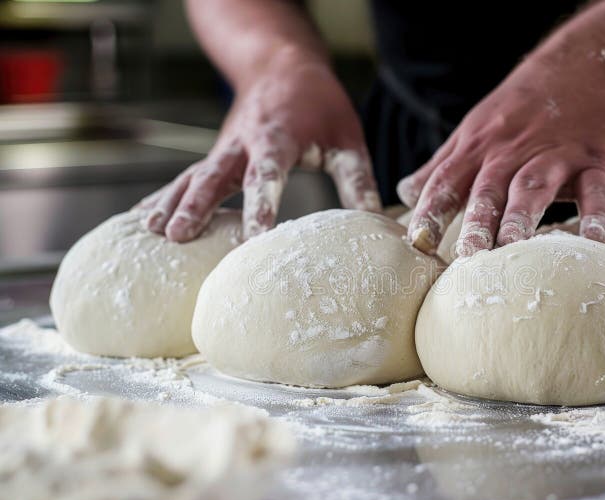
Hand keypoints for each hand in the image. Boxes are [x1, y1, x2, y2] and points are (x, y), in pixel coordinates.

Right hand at [138, 49, 379, 241]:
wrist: (282, 66)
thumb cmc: (319, 105)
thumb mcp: (347, 138)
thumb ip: (358, 180)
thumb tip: (375, 223)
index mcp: (279, 137)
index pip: (268, 175)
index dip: (261, 207)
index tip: (254, 240)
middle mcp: (244, 143)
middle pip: (216, 175)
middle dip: (197, 205)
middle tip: (178, 235)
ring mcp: (225, 148)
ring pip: (193, 175)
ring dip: (172, 201)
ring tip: (151, 231)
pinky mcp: (216, 155)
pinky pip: (185, 176)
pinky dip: (164, 195)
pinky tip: (141, 220)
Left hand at [398, 52, 604, 256]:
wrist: (588, 65)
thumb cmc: (523, 108)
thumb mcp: (475, 130)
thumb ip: (442, 166)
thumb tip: (404, 194)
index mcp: (478, 149)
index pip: (446, 182)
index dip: (429, 212)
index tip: (417, 244)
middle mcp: (511, 153)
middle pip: (488, 189)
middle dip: (475, 222)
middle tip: (466, 257)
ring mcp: (555, 156)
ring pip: (533, 188)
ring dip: (521, 217)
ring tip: (512, 247)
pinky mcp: (596, 161)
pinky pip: (596, 191)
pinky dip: (597, 214)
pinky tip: (594, 240)